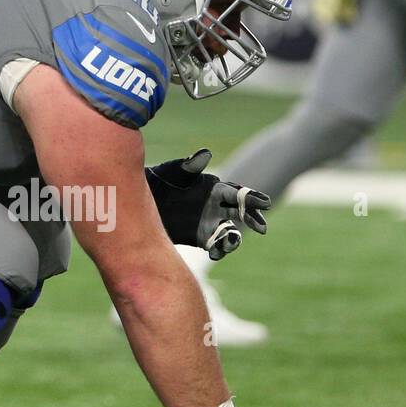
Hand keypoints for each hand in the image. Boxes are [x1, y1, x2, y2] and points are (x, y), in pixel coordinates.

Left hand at [145, 148, 270, 259]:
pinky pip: (215, 246)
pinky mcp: (199, 238)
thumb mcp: (173, 171)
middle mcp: (215, 206)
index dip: (252, 198)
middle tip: (262, 227)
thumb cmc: (159, 179)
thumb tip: (205, 153)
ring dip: (234, 238)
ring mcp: (208, 223)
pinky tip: (215, 253)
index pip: (238, 193)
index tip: (265, 203)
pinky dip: (219, 250)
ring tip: (232, 243)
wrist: (140, 201)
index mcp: (214, 189)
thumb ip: (190, 165)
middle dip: (252, 219)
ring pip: (230, 231)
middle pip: (241, 213)